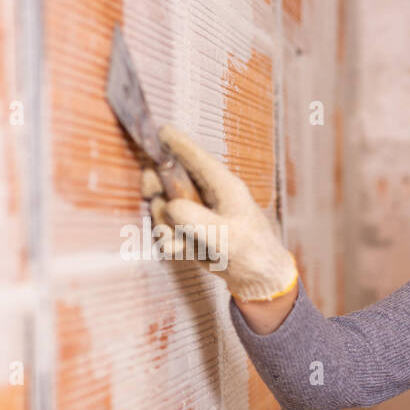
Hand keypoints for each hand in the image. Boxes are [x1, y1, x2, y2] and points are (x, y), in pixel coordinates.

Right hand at [139, 124, 298, 301]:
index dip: (175, 142)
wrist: (257, 278)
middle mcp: (207, 194)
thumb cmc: (252, 252)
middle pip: (168, 176)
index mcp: (224, 186)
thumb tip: (169, 206)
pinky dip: (172, 241)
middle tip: (152, 192)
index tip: (158, 130)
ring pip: (163, 206)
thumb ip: (195, 218)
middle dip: (156, 184)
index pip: (196, 156)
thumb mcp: (226, 235)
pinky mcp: (189, 229)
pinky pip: (166, 229)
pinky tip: (186, 251)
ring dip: (166, 224)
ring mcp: (196, 211)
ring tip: (184, 242)